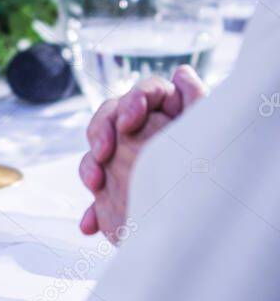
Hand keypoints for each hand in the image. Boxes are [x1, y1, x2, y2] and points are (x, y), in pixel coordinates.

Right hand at [78, 66, 206, 239]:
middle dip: (100, 132)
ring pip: (96, 151)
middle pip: (111, 115)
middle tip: (103, 154)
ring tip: (95, 186)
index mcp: (170, 113)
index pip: (146, 92)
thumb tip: (182, 73)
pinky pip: (98, 195)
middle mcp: (144, 132)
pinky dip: (92, 211)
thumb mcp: (204, 134)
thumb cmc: (211, 174)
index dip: (132, 102)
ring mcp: (125, 160)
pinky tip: (91, 225)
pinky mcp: (115, 189)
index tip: (128, 124)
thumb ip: (195, 101)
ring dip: (89, 168)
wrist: (200, 227)